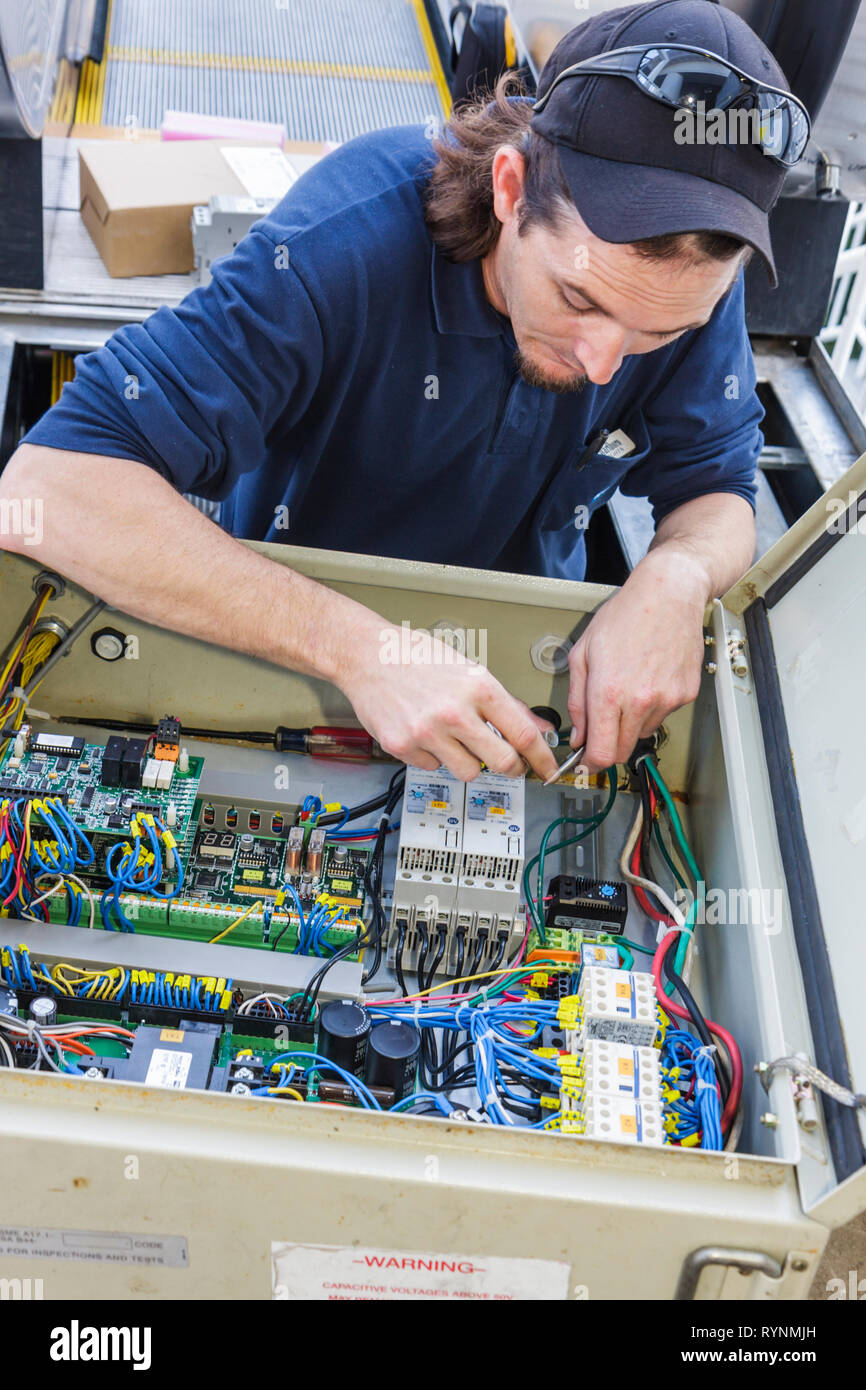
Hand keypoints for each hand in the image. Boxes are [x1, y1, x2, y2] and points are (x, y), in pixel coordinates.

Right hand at [335, 619, 558, 781]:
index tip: (548, 769)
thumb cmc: (417, 658)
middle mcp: (454, 712)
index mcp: (478, 687)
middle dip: (512, 767)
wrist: (367, 655)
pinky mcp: (403, 746)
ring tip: (454, 736)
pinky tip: (425, 733)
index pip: (523, 735)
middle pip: (502, 763)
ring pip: (468, 771)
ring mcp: (427, 732)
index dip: (543, 758)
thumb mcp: (470, 671)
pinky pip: (433, 767)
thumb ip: (505, 704)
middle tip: (510, 763)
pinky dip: (434, 756)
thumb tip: (536, 727)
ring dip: (469, 760)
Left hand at [567, 548, 709, 769]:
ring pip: (642, 733)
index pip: (602, 754)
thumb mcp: (583, 653)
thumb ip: (577, 700)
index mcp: (609, 692)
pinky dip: (652, 706)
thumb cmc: (625, 615)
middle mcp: (640, 701)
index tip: (587, 759)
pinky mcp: (685, 694)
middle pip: (622, 751)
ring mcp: (667, 700)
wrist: (669, 594)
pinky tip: (648, 677)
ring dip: (630, 722)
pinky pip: (662, 715)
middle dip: (608, 744)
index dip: (592, 762)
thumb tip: (579, 735)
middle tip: (602, 723)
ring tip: (629, 685)